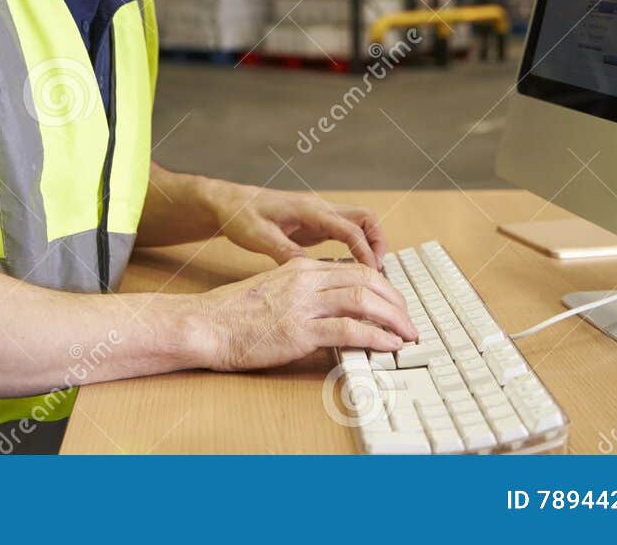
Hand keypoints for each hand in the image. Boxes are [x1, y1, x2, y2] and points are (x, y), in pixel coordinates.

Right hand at [190, 258, 417, 371]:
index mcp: (301, 270)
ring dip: (393, 319)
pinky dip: (375, 337)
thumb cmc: (233, 313)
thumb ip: (302, 292)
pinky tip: (387, 346)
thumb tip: (330, 307)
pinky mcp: (299, 331)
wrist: (206, 324)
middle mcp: (306, 281)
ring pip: (363, 301)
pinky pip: (348, 330)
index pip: (354, 269)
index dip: (382, 287)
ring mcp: (303, 305)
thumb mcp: (273, 290)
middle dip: (396, 301)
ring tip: (407, 334)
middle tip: (410, 321)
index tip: (395, 304)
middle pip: (366, 280)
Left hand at [208, 185, 389, 268]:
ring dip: (370, 243)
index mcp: (310, 210)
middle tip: (378, 271)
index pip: (350, 228)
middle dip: (378, 243)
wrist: (231, 203)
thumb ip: (285, 252)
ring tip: (370, 272)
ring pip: (359, 223)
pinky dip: (357, 246)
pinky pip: (346, 232)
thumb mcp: (259, 236)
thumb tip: (310, 271)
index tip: (373, 273)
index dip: (366, 251)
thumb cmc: (242, 215)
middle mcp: (320, 209)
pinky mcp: (316, 224)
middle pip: (366, 218)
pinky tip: (352, 267)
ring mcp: (320, 215)